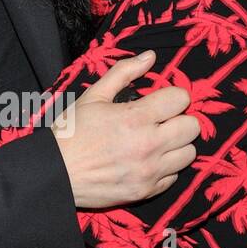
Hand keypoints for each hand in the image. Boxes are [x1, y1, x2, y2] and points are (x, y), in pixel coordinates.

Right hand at [51, 50, 198, 208]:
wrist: (54, 173)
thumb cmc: (71, 132)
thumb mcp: (94, 95)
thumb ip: (124, 72)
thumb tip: (151, 56)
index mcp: (136, 117)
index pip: (181, 99)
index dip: (172, 97)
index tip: (161, 102)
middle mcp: (148, 145)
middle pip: (192, 127)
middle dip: (179, 119)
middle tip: (162, 122)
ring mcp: (149, 171)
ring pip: (188, 154)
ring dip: (176, 145)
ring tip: (157, 142)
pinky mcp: (145, 191)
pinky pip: (174, 177)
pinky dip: (166, 169)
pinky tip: (148, 162)